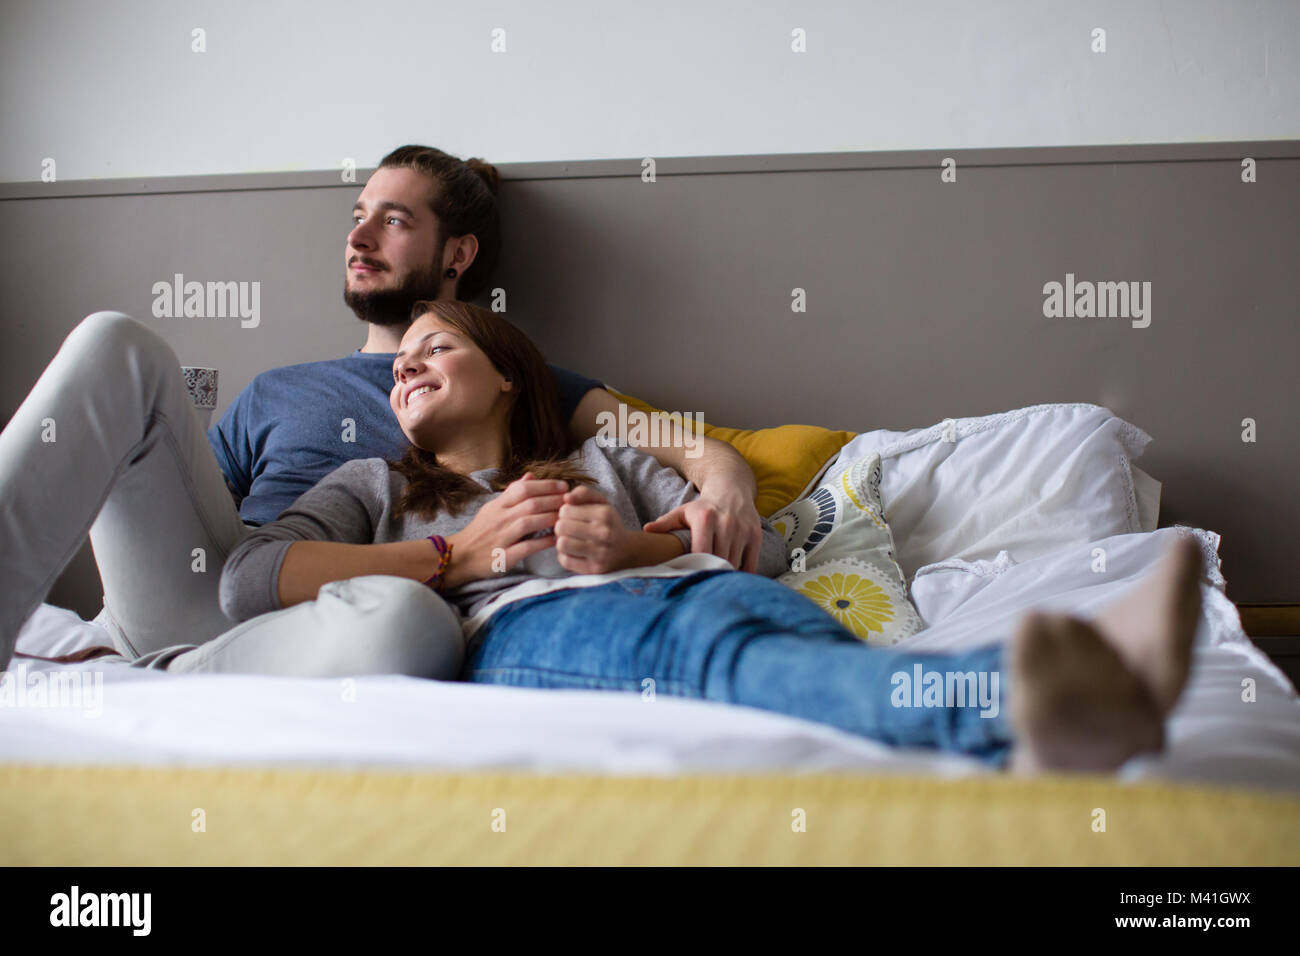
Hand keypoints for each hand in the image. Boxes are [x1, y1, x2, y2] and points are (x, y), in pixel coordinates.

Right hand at [442, 473, 567, 587]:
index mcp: (498, 505)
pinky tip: (557, 540)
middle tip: (572, 501)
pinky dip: (543, 543)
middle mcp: (500, 519)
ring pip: (529, 523)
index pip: (523, 489)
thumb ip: (513, 493)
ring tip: (567, 518)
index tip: (564, 487)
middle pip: (530, 504)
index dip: (546, 486)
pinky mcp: (504, 556)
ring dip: (551, 518)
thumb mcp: (493, 508)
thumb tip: (531, 476)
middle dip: (554, 501)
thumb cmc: (481, 531)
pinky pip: (527, 547)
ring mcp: (502, 537)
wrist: (459, 556)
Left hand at [554, 484, 631, 573]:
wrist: (628, 551)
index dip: (564, 513)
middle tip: (569, 529)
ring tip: (570, 540)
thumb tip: (566, 497)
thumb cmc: (609, 524)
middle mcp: (603, 533)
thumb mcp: (601, 503)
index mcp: (604, 513)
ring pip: (561, 544)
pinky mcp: (594, 569)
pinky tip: (574, 552)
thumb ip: (583, 493)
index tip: (572, 516)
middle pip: (560, 527)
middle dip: (561, 527)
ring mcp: (599, 553)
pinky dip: (566, 556)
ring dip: (562, 541)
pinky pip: (565, 561)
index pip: (565, 510)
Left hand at [642, 487, 762, 571]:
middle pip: (718, 560)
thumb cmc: (703, 507)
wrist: (732, 491)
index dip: (695, 568)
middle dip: (710, 574)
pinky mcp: (756, 536)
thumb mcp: (683, 512)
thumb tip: (646, 530)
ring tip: (714, 582)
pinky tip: (732, 578)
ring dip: (725, 575)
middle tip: (701, 585)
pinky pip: (751, 564)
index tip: (689, 578)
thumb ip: (665, 523)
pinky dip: (742, 574)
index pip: (701, 552)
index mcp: (705, 518)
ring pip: (734, 564)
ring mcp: (743, 530)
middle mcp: (726, 523)